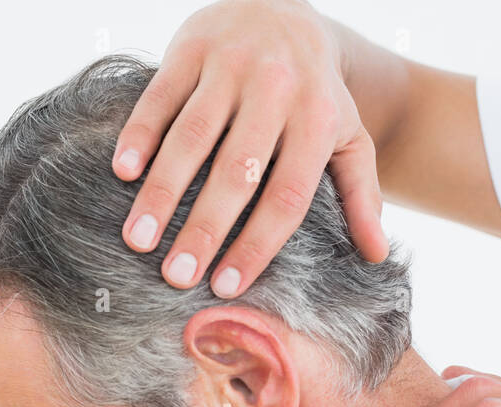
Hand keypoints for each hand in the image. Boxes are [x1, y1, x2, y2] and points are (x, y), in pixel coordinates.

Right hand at [112, 0, 388, 297]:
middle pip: (236, 172)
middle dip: (205, 228)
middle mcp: (276, 91)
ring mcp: (231, 66)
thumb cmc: (314, 93)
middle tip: (177, 276)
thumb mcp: (348, 137)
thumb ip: (361, 196)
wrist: (282, 8)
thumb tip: (377, 256)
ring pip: (192, 136)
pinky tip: (123, 173)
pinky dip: (140, 134)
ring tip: (138, 239)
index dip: (258, 243)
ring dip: (162, 191)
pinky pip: (161, 97)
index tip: (227, 286)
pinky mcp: (190, 48)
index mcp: (316, 121)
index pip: (287, 195)